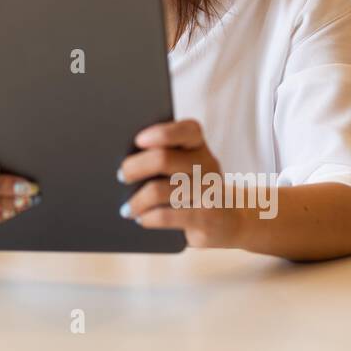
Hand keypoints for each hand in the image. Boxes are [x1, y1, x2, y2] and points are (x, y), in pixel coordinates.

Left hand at [117, 119, 244, 248]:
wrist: (229, 221)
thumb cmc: (192, 187)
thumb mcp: (183, 167)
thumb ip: (162, 157)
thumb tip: (123, 163)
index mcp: (198, 145)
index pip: (187, 130)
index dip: (162, 133)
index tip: (138, 140)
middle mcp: (206, 165)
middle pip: (163, 159)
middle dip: (134, 167)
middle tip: (121, 176)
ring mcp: (209, 192)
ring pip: (159, 190)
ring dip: (137, 201)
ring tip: (126, 208)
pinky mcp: (206, 218)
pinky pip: (166, 216)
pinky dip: (148, 218)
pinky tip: (141, 219)